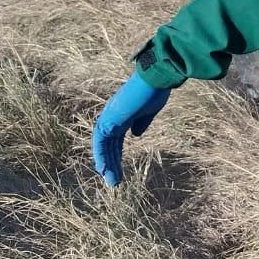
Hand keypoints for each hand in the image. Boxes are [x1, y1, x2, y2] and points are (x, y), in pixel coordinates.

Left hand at [92, 71, 170, 186]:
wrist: (155, 77)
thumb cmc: (156, 90)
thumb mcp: (150, 110)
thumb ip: (142, 122)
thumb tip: (135, 135)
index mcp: (122, 114)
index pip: (115, 138)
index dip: (115, 154)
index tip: (117, 169)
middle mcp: (113, 116)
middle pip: (108, 144)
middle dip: (111, 163)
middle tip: (114, 181)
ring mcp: (110, 117)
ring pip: (103, 146)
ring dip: (106, 164)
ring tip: (112, 181)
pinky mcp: (110, 120)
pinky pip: (101, 142)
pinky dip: (101, 156)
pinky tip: (103, 170)